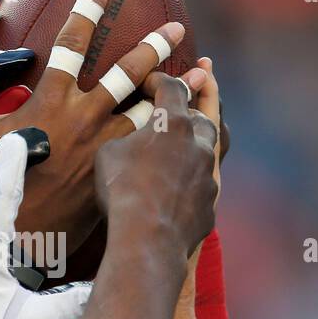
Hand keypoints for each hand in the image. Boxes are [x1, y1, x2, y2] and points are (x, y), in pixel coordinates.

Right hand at [0, 0, 202, 257]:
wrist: (17, 241)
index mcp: (50, 101)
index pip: (71, 43)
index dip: (86, 10)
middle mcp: (85, 119)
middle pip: (128, 72)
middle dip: (154, 45)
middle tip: (176, 26)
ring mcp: (107, 149)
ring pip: (151, 111)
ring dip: (178, 89)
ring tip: (203, 72)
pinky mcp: (117, 178)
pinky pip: (152, 151)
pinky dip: (173, 136)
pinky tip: (190, 129)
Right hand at [95, 74, 218, 258]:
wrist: (147, 238)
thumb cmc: (122, 191)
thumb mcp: (108, 153)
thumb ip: (123, 136)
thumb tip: (129, 139)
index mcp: (173, 123)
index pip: (171, 86)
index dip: (159, 79)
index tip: (148, 81)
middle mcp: (197, 143)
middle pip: (199, 116)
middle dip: (185, 112)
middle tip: (170, 116)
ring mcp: (207, 174)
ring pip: (205, 151)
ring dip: (190, 147)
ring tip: (174, 152)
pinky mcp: (209, 202)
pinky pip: (201, 184)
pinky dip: (189, 182)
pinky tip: (172, 191)